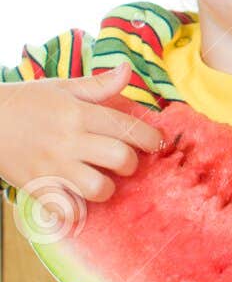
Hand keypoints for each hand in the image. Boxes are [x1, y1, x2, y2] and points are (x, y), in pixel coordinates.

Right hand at [0, 61, 161, 213]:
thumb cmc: (25, 102)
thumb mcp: (61, 88)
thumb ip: (98, 85)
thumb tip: (129, 69)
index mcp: (78, 113)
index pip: (127, 127)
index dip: (150, 138)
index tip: (155, 144)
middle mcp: (69, 140)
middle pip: (120, 158)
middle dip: (131, 164)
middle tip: (123, 163)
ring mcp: (52, 166)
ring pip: (98, 188)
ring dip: (106, 189)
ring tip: (100, 182)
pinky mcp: (36, 186)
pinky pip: (66, 210)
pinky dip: (75, 212)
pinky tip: (76, 202)